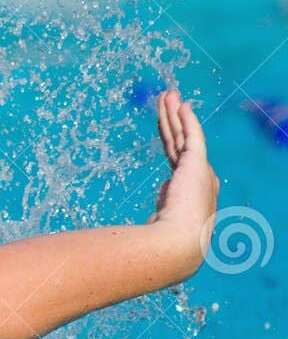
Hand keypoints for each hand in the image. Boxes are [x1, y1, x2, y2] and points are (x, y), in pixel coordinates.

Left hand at [151, 88, 219, 271]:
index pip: (176, 156)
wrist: (177, 244)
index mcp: (187, 190)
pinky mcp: (198, 165)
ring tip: (169, 94)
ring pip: (183, 135)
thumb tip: (139, 222)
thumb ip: (150, 217)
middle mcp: (198, 178)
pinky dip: (187, 120)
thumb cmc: (160, 242)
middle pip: (180, 141)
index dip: (171, 137)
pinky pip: (192, 136)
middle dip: (173, 119)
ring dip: (175, 113)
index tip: (166, 123)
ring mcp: (199, 171)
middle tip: (168, 98)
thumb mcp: (152, 225)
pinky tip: (182, 105)